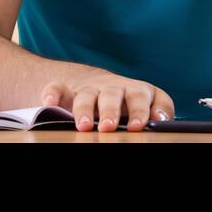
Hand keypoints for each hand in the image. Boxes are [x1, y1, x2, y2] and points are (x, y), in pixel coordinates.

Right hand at [41, 73, 174, 131]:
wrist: (94, 84)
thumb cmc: (126, 103)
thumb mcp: (144, 106)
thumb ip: (156, 112)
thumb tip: (163, 122)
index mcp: (137, 91)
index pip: (143, 96)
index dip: (142, 110)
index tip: (139, 125)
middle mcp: (114, 87)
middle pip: (114, 94)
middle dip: (111, 110)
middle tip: (109, 127)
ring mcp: (90, 88)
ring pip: (87, 95)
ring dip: (84, 109)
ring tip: (83, 126)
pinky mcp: (68, 90)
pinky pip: (57, 88)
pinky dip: (52, 94)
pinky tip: (48, 103)